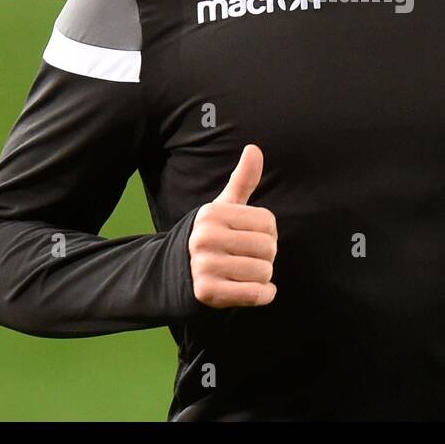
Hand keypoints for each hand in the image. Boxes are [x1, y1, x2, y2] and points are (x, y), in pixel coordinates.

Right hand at [188, 144, 277, 307]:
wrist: (176, 274)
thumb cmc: (212, 236)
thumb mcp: (223, 207)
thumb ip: (242, 180)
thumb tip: (255, 148)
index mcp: (213, 214)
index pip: (268, 221)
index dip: (267, 232)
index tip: (252, 237)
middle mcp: (206, 238)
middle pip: (268, 247)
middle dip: (266, 256)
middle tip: (249, 258)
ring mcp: (204, 266)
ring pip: (264, 272)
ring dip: (263, 277)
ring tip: (245, 274)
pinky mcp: (207, 292)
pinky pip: (256, 294)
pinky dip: (264, 295)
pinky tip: (257, 291)